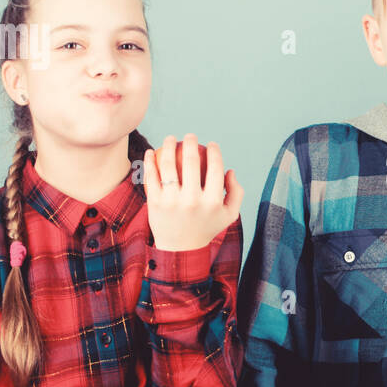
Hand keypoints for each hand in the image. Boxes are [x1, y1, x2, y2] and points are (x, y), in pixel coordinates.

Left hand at [144, 133, 243, 251]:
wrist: (180, 250)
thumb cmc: (206, 228)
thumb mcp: (229, 215)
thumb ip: (236, 192)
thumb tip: (230, 170)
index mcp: (212, 202)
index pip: (215, 168)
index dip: (215, 151)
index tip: (211, 144)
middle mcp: (192, 200)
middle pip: (191, 162)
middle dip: (190, 142)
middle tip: (189, 136)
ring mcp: (172, 202)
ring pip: (168, 165)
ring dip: (168, 146)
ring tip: (170, 138)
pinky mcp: (155, 203)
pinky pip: (151, 177)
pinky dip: (150, 161)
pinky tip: (152, 152)